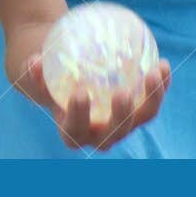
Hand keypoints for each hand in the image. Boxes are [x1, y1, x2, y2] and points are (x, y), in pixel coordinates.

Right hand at [8, 25, 171, 151]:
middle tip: (121, 91)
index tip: (79, 92)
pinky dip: (160, 84)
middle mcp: (100, 134)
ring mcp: (124, 124)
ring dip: (151, 98)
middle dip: (120, 116)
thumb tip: (35, 61)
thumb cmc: (49, 71)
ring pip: (142, 118)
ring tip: (152, 72)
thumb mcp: (35, 70)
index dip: (78, 117)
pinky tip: (162, 63)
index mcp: (72, 132)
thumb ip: (33, 71)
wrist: (69, 71)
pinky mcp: (140, 110)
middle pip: (113, 133)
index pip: (74, 131)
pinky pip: (153, 99)